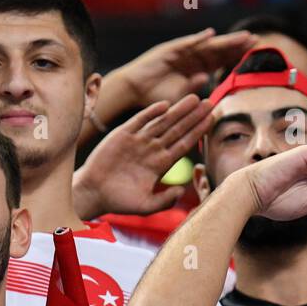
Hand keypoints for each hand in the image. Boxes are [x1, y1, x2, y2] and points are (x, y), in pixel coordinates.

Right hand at [73, 94, 212, 217]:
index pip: (184, 144)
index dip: (198, 132)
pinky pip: (140, 121)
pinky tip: (165, 105)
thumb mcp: (146, 206)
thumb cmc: (120, 201)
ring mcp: (138, 141)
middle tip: (210, 103)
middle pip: (178, 129)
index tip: (212, 120)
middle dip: (193, 117)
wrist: (93, 193)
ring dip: (178, 111)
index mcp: (161, 164)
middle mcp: (152, 149)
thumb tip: (181, 191)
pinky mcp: (122, 135)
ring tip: (194, 99)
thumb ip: (165, 201)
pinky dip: (151, 113)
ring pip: (162, 122)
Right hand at [112, 28, 255, 106]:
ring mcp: (182, 52)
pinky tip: (210, 35)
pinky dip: (197, 39)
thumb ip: (195, 90)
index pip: (221, 61)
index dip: (237, 57)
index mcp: (197, 69)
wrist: (134, 90)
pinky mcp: (169, 50)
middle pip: (219, 50)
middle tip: (257, 40)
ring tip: (241, 37)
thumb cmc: (156, 97)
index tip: (255, 54)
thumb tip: (209, 84)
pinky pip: (186, 44)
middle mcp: (192, 58)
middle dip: (237, 45)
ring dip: (224, 41)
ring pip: (207, 45)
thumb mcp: (181, 97)